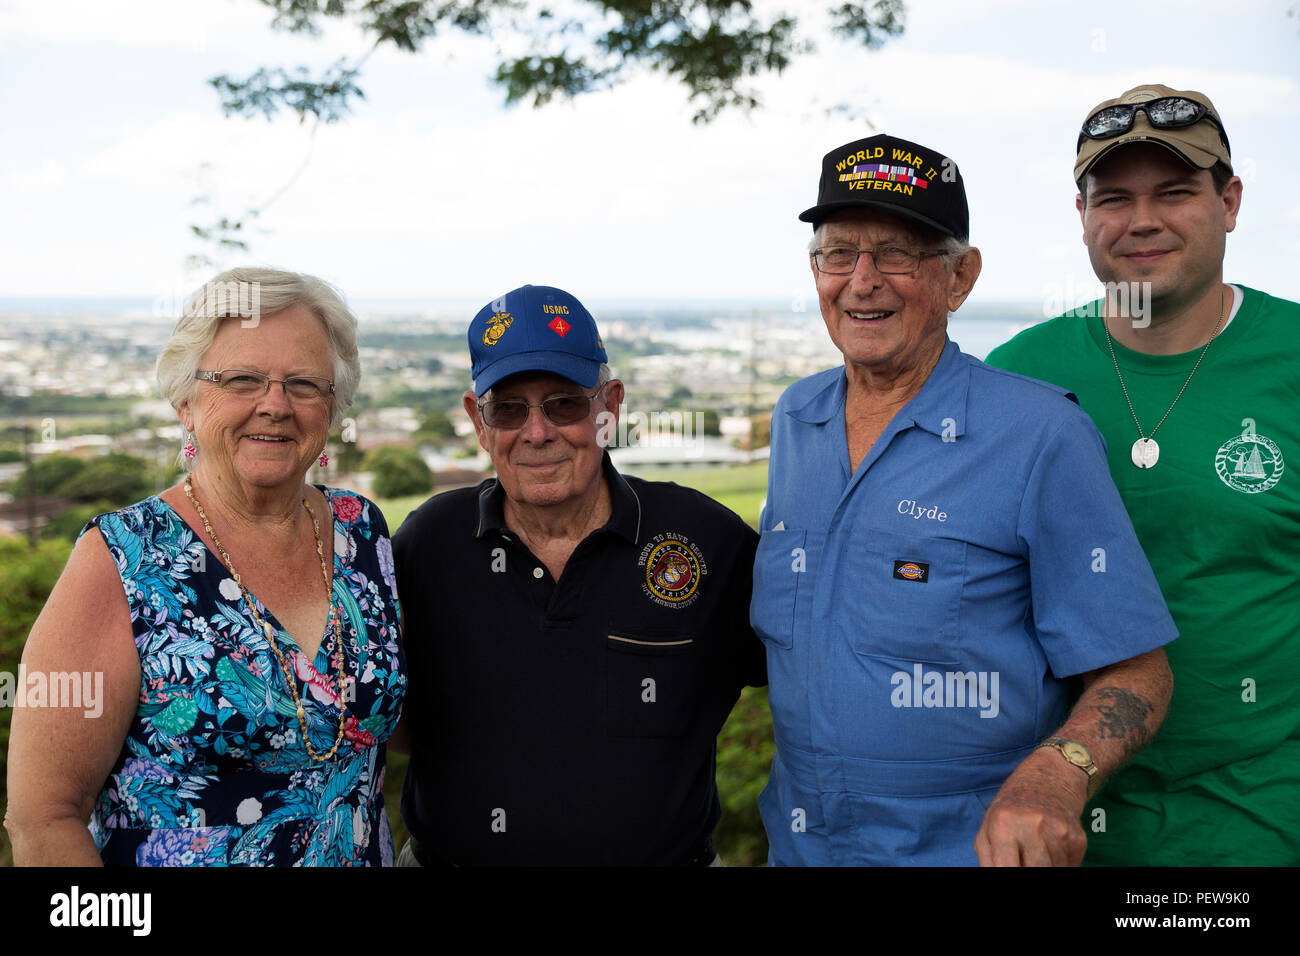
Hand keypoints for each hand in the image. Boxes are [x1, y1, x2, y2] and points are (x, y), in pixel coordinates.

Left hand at [974, 751, 1088, 865]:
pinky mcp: (1077, 839)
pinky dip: (1058, 865)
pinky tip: (1051, 849)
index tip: (1011, 868)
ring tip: (1035, 852)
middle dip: (1028, 871)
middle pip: (1034, 872)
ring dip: (1045, 869)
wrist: (1049, 780)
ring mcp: (1058, 833)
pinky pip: (1069, 868)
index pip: (1006, 868)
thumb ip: (988, 859)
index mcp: (1004, 824)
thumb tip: (994, 876)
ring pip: (1053, 872)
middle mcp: (1032, 827)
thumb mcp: (988, 827)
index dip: (1007, 876)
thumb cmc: (1011, 808)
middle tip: (1024, 861)